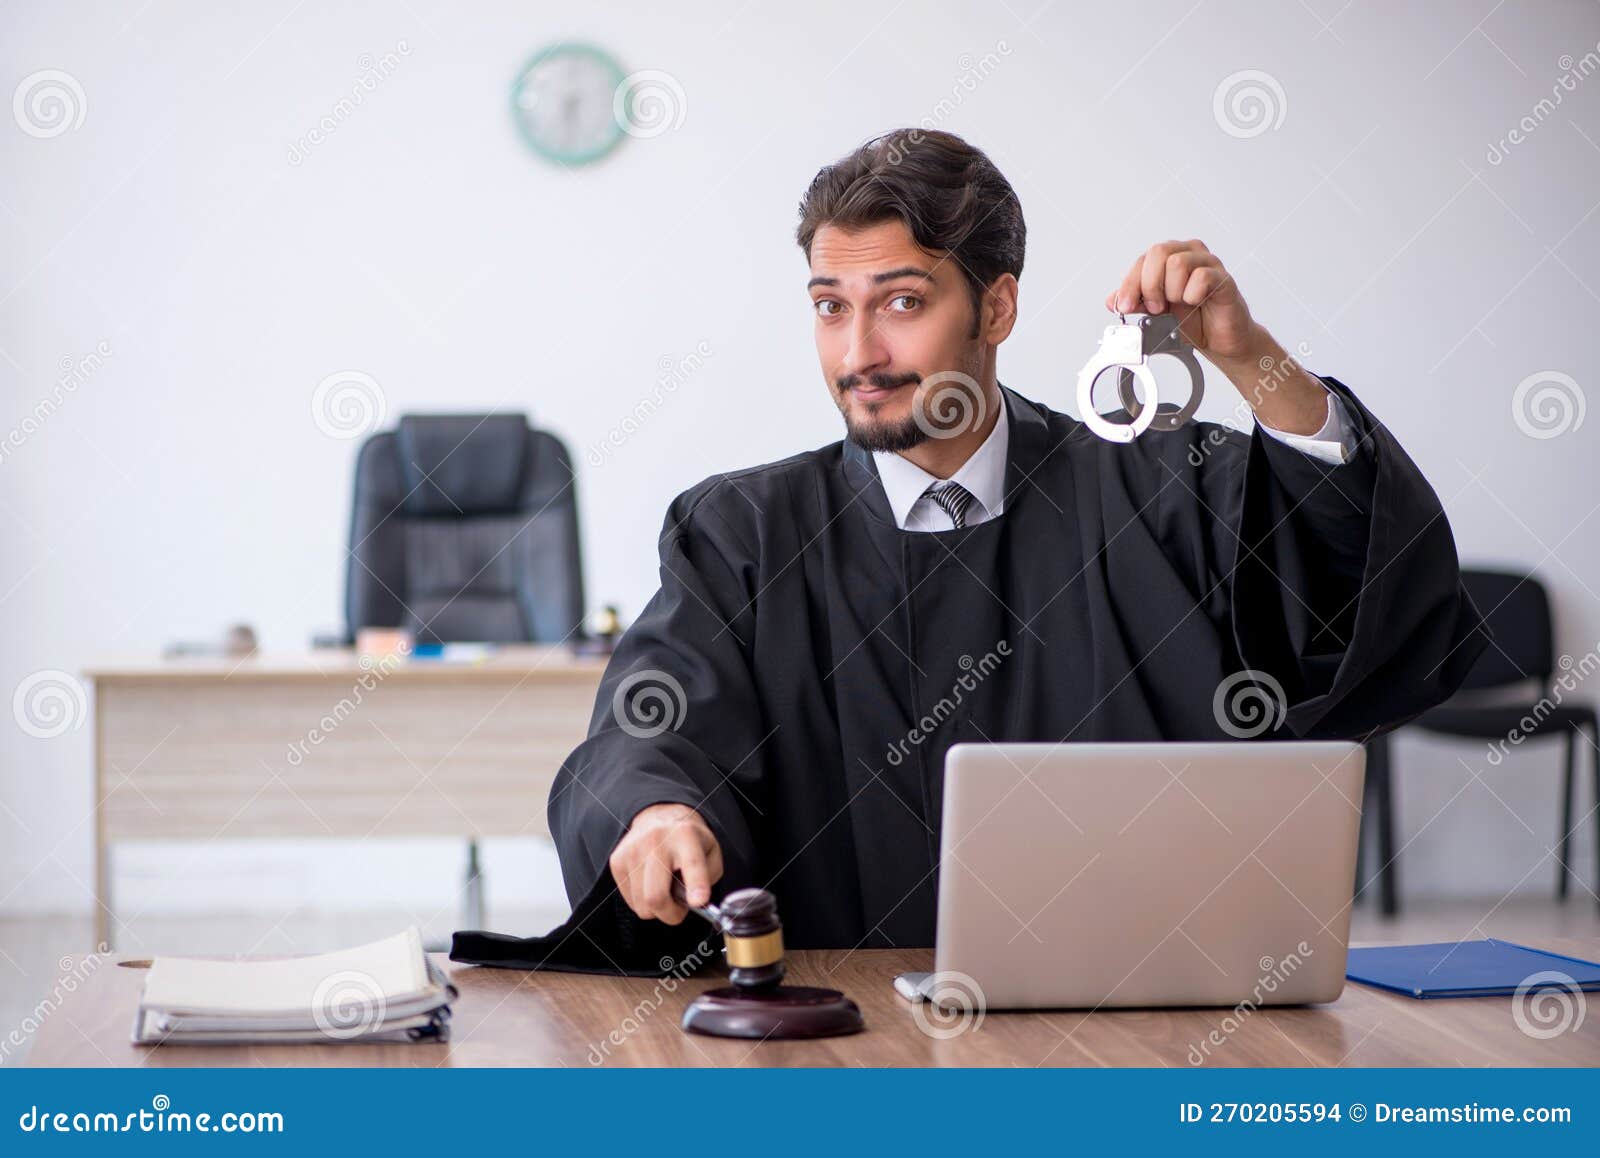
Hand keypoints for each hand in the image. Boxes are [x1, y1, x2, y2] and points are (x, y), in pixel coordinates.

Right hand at [608, 803, 723, 924]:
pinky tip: (650, 883)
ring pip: (642, 905)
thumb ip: (707, 878)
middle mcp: (656, 840)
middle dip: (671, 914)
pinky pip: (630, 900)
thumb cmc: (688, 841)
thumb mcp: (710, 852)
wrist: (658, 815)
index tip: (699, 901)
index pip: (692, 865)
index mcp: (686, 835)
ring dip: (656, 908)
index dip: (696, 886)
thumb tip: (691, 902)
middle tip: (679, 908)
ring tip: (665, 890)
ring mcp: (632, 851)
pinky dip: (642, 900)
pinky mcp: (617, 861)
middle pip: (656, 897)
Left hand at [1105, 239, 1328, 434]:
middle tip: (1156, 307)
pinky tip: (1196, 302)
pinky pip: (1201, 277)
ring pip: (1178, 262)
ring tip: (1180, 304)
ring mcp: (1208, 264)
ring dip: (1172, 291)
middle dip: (1150, 285)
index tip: (1124, 305)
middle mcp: (1189, 254)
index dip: (1130, 283)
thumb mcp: (1155, 312)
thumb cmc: (1192, 320)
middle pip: (1158, 252)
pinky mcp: (1224, 279)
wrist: (1219, 340)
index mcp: (1171, 258)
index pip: (1144, 259)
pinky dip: (1192, 295)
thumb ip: (1136, 302)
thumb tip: (1112, 300)